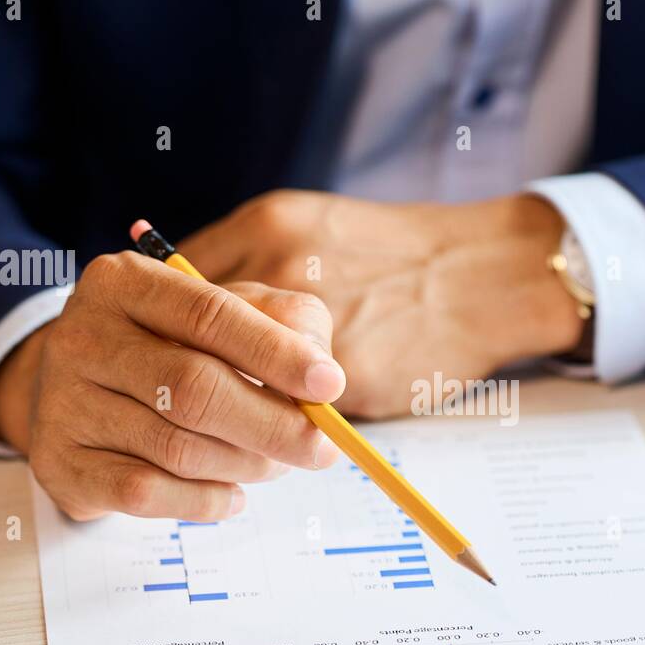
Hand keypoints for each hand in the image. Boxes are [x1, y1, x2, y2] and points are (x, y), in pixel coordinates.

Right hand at [0, 252, 346, 521]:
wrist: (77, 391)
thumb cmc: (171, 347)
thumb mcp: (226, 315)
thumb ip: (283, 324)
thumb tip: (322, 374)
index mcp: (126, 283)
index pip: (210, 315)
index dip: (276, 353)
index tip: (329, 385)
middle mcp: (83, 335)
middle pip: (194, 388)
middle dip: (273, 425)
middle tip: (322, 448)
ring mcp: (65, 402)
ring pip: (177, 448)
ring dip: (244, 464)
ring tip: (273, 465)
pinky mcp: (61, 462)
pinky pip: (147, 492)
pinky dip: (205, 500)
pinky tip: (232, 494)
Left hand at [178, 191, 584, 417]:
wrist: (485, 275)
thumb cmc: (402, 252)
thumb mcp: (316, 227)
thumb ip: (254, 259)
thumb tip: (195, 309)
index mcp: (268, 226)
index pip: (173, 285)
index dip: (163, 326)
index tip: (159, 347)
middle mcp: (279, 273)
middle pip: (193, 340)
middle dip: (186, 376)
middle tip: (184, 392)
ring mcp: (308, 327)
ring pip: (237, 382)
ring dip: (235, 404)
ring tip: (250, 407)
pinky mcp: (341, 380)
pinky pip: (288, 411)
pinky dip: (287, 418)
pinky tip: (306, 408)